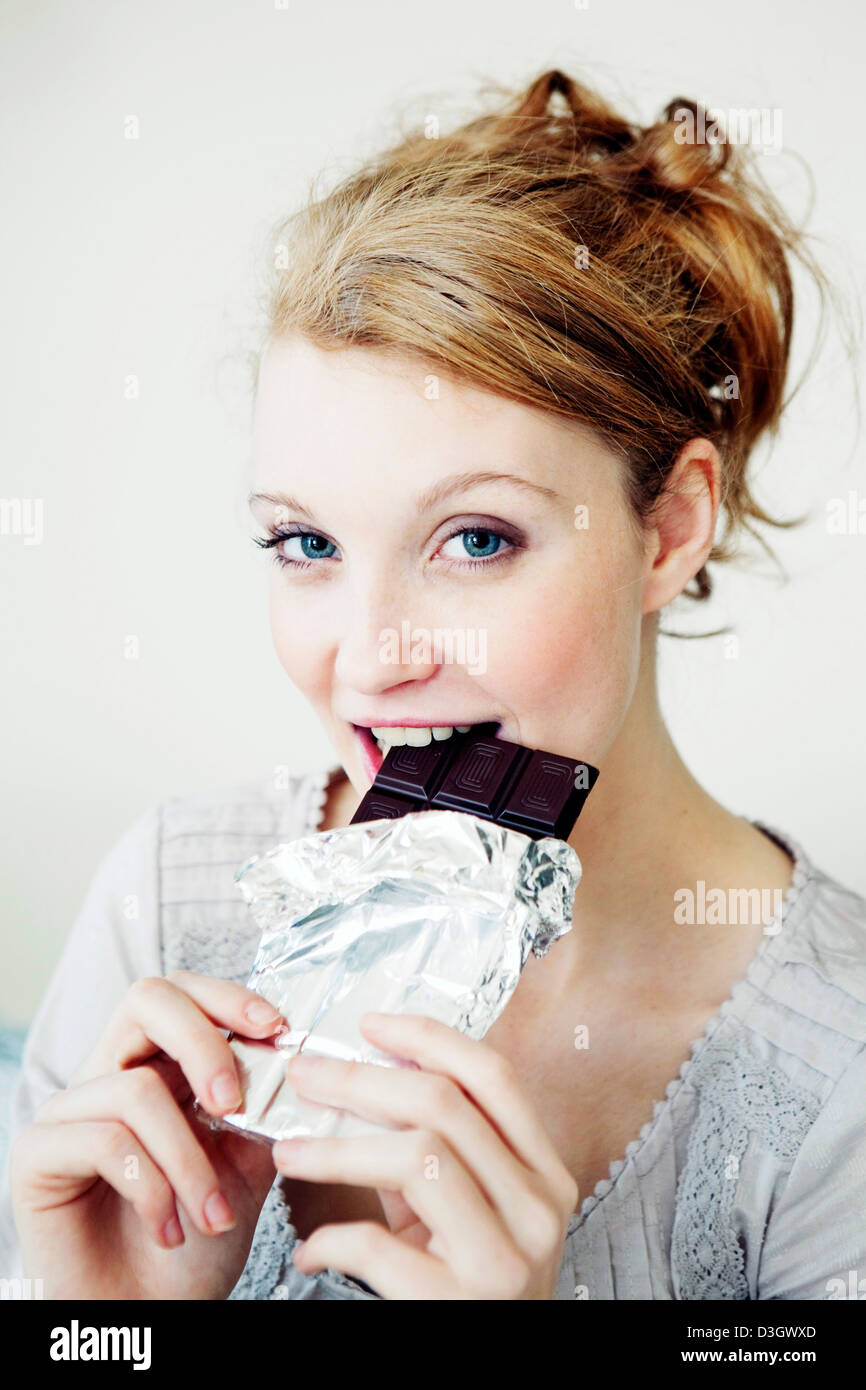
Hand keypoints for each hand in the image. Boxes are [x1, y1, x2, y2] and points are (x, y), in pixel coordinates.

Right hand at [10, 971, 287, 1299]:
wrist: (148, 1318)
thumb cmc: (193, 1244)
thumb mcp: (246, 1167)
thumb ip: (264, 1111)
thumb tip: (294, 1062)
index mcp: (160, 1066)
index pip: (183, 992)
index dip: (229, 997)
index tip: (277, 1028)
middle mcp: (109, 1074)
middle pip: (148, 998)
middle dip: (205, 1042)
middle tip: (234, 1103)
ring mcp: (70, 1111)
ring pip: (137, 1088)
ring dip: (189, 1160)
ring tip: (215, 1215)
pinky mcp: (39, 1154)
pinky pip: (103, 1140)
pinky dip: (151, 1189)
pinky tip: (168, 1231)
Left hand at [272, 1012, 577, 1299]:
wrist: (497, 1370)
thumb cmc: (470, 1291)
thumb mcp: (473, 1215)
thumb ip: (441, 1154)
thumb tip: (366, 1081)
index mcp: (545, 1174)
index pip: (493, 1078)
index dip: (429, 1038)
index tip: (371, 1024)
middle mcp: (537, 1209)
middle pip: (443, 1105)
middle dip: (360, 1079)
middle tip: (306, 1075)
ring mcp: (505, 1258)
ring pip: (416, 1157)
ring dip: (337, 1148)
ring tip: (292, 1153)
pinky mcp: (459, 1304)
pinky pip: (378, 1244)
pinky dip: (330, 1239)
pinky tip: (311, 1248)